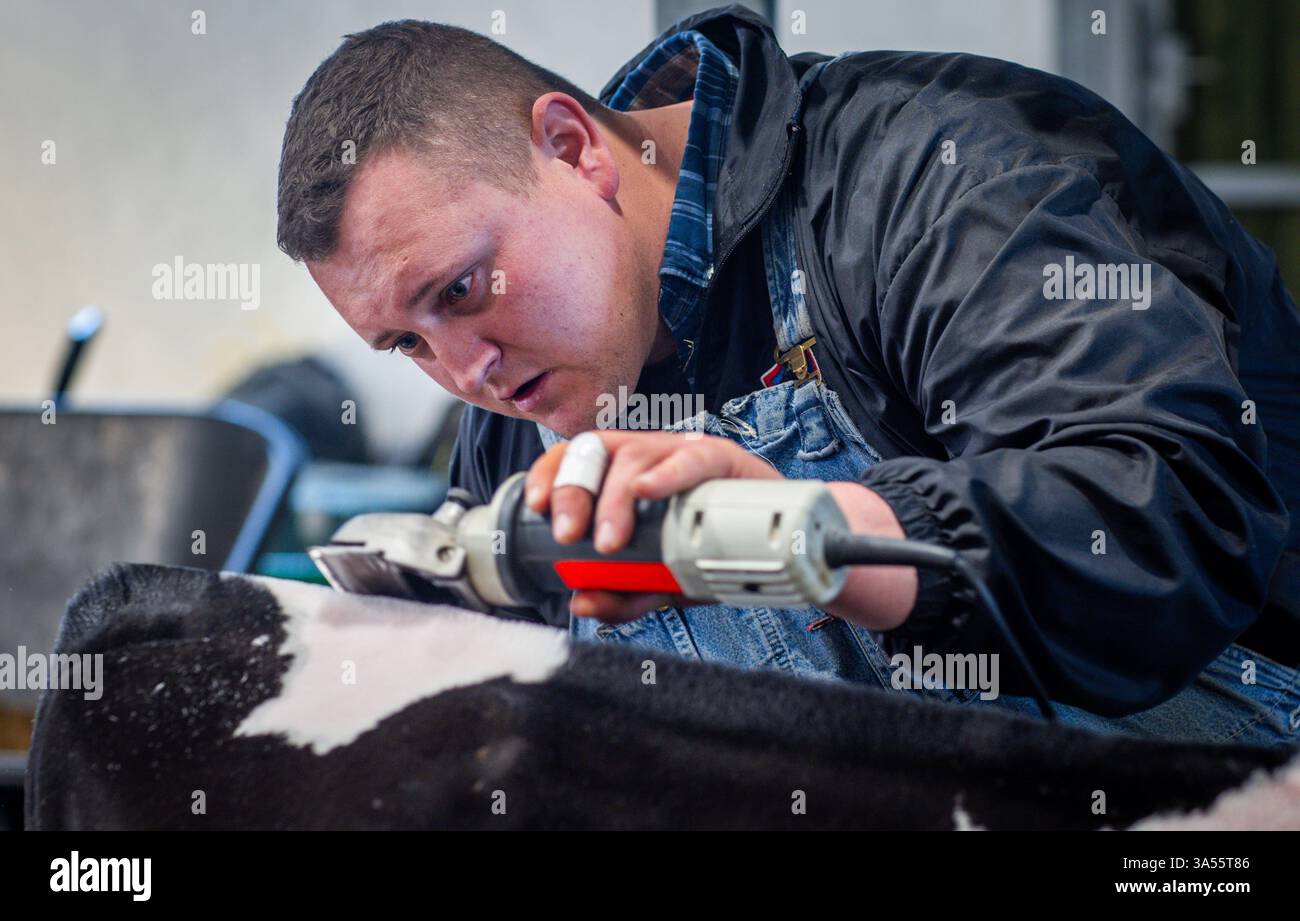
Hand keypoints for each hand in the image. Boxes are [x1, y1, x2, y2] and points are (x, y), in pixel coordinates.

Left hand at [523, 430, 782, 621]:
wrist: (783, 547)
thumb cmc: (714, 552)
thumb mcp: (661, 582)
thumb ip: (623, 595)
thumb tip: (581, 601)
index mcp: (624, 473)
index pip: (573, 457)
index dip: (549, 476)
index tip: (536, 508)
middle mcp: (647, 454)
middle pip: (595, 449)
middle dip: (573, 490)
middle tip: (568, 534)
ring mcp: (684, 452)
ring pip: (636, 453)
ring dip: (614, 497)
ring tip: (611, 541)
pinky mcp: (724, 459)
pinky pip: (692, 458)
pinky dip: (666, 473)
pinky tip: (648, 491)